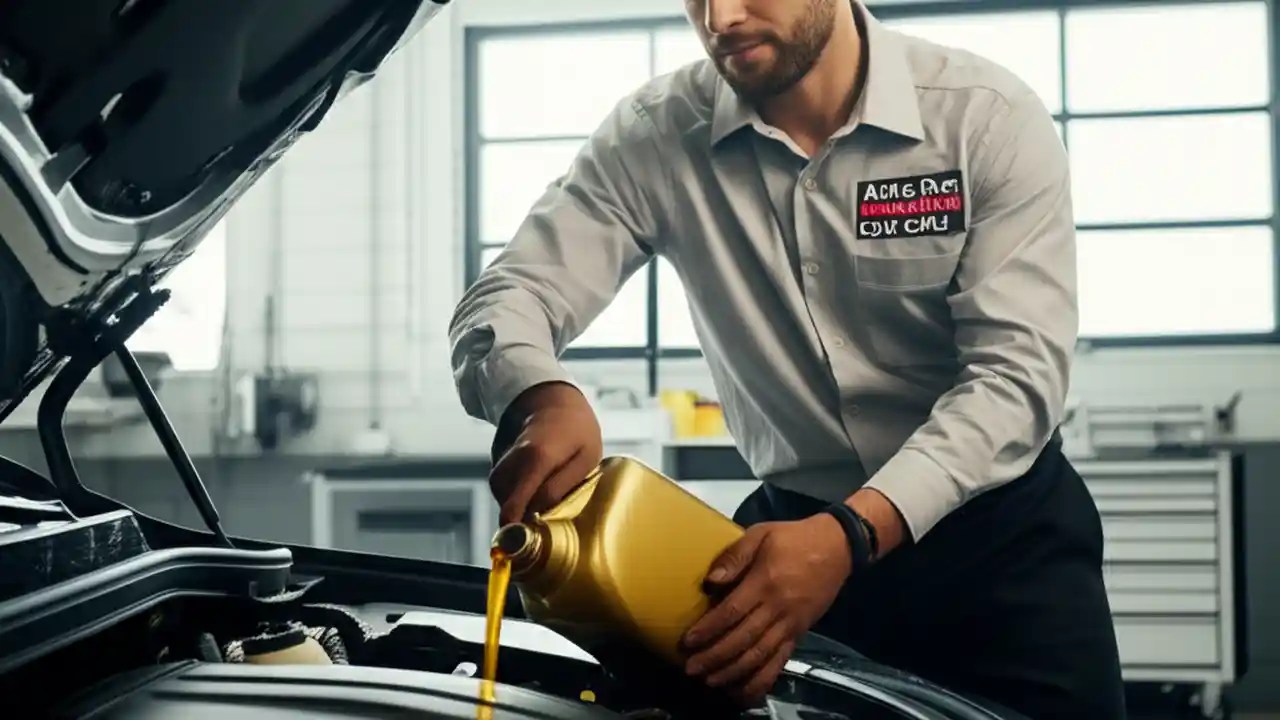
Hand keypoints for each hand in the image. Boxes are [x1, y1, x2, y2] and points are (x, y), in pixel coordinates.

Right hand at [489, 382, 602, 525]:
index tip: (517, 546)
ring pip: (501, 494)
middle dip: (520, 515)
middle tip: (540, 520)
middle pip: (506, 501)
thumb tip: (539, 516)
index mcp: (537, 459)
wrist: (551, 399)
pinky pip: (502, 484)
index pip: (515, 502)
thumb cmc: (576, 430)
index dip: (513, 528)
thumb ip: (561, 487)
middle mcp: (512, 460)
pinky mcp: (497, 459)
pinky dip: (515, 491)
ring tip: (542, 494)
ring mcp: (502, 458)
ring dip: (518, 502)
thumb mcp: (585, 458)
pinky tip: (533, 482)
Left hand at [681, 514, 852, 704]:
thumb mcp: (761, 533)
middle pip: (742, 639)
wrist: (837, 547)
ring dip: (733, 672)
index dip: (708, 629)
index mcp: (764, 582)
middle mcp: (777, 608)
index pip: (731, 612)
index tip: (688, 641)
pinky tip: (744, 691)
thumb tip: (711, 581)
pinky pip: (780, 662)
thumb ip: (735, 555)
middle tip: (691, 668)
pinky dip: (762, 680)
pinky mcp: (800, 634)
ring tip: (710, 681)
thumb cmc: (793, 538)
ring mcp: (791, 624)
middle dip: (714, 657)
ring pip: (759, 656)